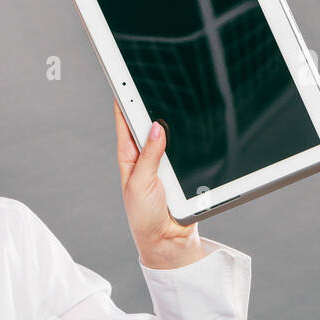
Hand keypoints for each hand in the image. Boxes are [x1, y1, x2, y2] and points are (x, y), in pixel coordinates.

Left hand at [113, 99, 205, 268]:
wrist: (170, 240)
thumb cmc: (144, 217)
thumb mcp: (141, 184)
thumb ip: (150, 156)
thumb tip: (155, 127)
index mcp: (129, 157)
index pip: (125, 122)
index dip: (124, 101)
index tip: (125, 79)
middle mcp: (148, 156)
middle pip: (151, 123)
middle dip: (154, 105)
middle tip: (156, 83)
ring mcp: (167, 162)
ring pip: (174, 134)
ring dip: (176, 124)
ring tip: (176, 104)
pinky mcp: (185, 169)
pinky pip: (191, 149)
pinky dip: (193, 141)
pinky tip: (195, 130)